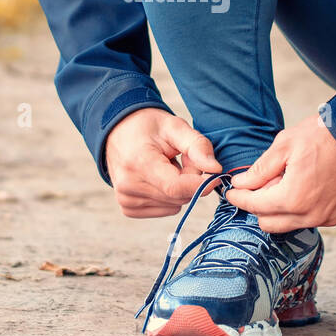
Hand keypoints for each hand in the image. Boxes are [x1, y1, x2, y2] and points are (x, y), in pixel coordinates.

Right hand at [104, 108, 222, 217]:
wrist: (119, 130)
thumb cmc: (149, 127)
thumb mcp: (176, 127)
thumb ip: (198, 146)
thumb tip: (216, 170)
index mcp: (139, 163)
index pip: (176, 187)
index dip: (200, 184)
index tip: (214, 174)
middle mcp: (128, 186)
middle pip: (179, 196)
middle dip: (190, 181)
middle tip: (183, 159)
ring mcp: (126, 199)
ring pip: (175, 205)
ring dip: (180, 189)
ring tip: (168, 166)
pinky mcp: (128, 208)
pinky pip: (165, 209)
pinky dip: (169, 196)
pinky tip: (159, 178)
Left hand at [225, 114, 335, 232]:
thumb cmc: (325, 135)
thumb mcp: (285, 145)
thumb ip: (260, 170)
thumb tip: (241, 184)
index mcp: (293, 198)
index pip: (254, 206)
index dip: (239, 197)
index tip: (232, 191)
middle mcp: (311, 215)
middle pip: (270, 223)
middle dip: (259, 206)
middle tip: (262, 183)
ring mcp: (329, 218)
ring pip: (292, 223)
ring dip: (283, 208)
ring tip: (290, 180)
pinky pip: (314, 218)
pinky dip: (305, 207)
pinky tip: (309, 185)